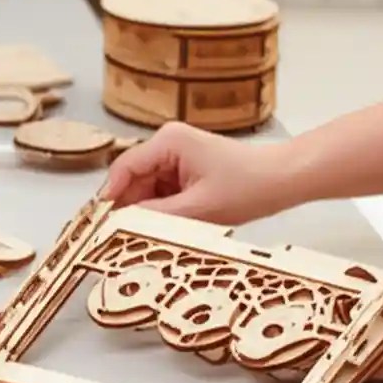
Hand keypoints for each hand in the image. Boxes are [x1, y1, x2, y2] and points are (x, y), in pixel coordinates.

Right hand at [100, 122, 303, 224]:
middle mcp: (168, 143)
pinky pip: (165, 192)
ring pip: (148, 190)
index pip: (123, 169)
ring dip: (150, 212)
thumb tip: (120, 226)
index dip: (109, 199)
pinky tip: (172, 228)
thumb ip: (156, 216)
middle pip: (133, 180)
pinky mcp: (188, 170)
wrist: (284, 179)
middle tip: (122, 241)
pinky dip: (165, 210)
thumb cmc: (250, 187)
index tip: (98, 226)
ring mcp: (178, 156)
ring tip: (153, 237)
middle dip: (131, 209)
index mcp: (168, 142)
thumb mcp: (200, 208)